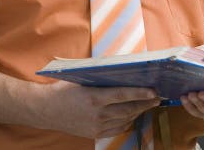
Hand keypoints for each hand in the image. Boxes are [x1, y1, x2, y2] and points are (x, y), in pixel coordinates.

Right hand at [33, 81, 159, 138]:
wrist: (46, 110)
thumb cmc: (63, 89)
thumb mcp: (80, 78)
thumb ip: (99, 76)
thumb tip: (120, 70)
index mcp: (93, 97)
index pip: (122, 95)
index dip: (139, 93)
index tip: (153, 91)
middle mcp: (97, 114)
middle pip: (128, 109)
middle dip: (145, 103)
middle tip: (157, 96)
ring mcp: (97, 126)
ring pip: (125, 119)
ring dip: (139, 111)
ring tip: (149, 104)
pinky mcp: (96, 133)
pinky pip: (118, 128)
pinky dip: (128, 121)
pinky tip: (133, 114)